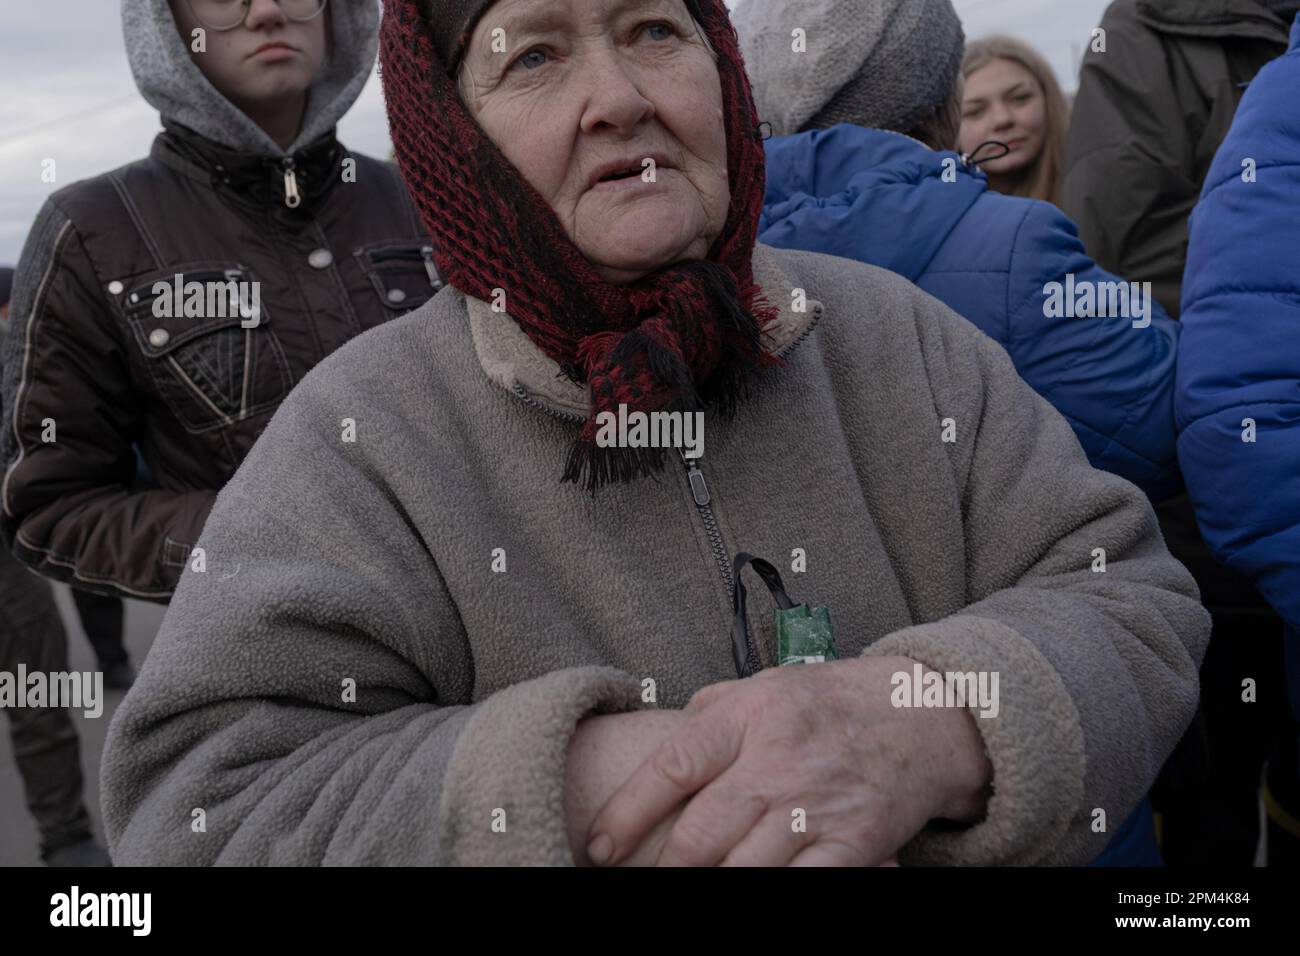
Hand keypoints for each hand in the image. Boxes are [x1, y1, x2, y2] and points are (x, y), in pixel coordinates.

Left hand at [585, 656, 991, 865]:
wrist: (924, 714)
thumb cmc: (835, 701)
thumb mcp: (767, 683)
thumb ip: (713, 709)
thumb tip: (661, 736)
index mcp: (751, 715)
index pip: (672, 767)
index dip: (626, 812)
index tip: (600, 844)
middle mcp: (779, 761)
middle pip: (699, 834)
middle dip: (664, 867)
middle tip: (648, 875)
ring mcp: (816, 806)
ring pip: (740, 870)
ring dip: (709, 883)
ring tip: (691, 882)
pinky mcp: (852, 843)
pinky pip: (797, 886)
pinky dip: (767, 891)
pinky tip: (747, 887)